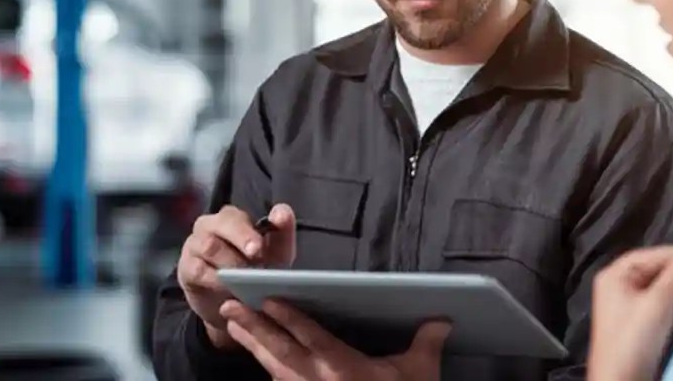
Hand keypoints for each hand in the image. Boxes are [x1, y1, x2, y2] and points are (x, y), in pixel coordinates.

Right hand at [177, 203, 296, 348]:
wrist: (232, 302)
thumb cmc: (255, 269)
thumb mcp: (275, 253)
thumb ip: (282, 231)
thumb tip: (282, 212)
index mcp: (232, 218)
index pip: (237, 215)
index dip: (248, 231)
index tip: (260, 248)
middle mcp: (210, 225)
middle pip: (222, 223)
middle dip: (241, 238)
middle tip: (255, 256)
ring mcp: (195, 245)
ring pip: (209, 246)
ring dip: (230, 262)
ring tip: (246, 278)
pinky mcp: (186, 268)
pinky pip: (198, 270)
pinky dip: (215, 280)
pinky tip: (229, 289)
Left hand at [221, 298, 450, 380]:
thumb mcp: (417, 376)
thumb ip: (426, 345)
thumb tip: (442, 320)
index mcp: (343, 368)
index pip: (309, 337)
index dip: (288, 317)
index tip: (268, 299)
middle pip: (278, 351)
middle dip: (253, 327)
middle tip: (230, 307)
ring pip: (272, 369)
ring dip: (252, 346)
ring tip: (234, 326)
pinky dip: (268, 370)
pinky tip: (262, 362)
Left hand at [588, 245, 672, 380]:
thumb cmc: (632, 342)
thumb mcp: (659, 303)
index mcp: (614, 275)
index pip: (649, 254)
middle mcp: (617, 286)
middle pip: (654, 270)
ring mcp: (625, 305)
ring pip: (658, 288)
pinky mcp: (635, 322)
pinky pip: (657, 304)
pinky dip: (671, 306)